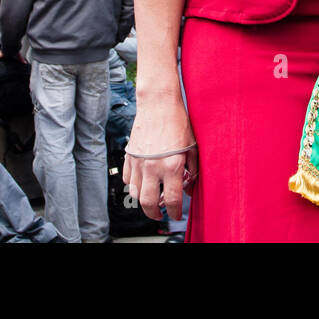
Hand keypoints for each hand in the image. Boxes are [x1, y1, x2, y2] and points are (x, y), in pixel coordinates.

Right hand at [123, 95, 196, 220]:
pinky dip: (133, 184)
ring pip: (134, 193)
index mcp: (172, 165)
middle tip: (159, 214)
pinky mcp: (129, 155)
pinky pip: (126, 179)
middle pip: (148, 203)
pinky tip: (141, 181)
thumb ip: (192, 170)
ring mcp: (139, 162)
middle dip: (154, 213)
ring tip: (151, 197)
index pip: (173, 200)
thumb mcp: (192, 147)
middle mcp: (153, 166)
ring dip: (143, 199)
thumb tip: (189, 188)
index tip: (176, 214)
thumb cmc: (177, 122)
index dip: (175, 212)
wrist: (158, 104)